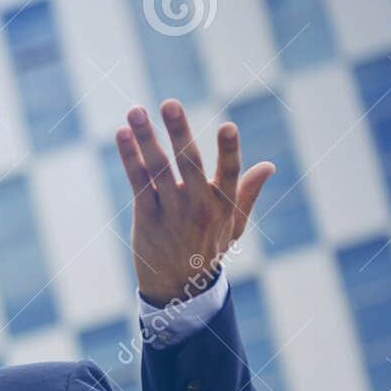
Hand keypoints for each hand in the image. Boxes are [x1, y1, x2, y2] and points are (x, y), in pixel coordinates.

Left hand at [116, 99, 273, 304]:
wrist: (178, 288)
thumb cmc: (209, 249)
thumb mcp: (235, 225)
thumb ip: (247, 194)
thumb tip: (268, 166)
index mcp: (222, 205)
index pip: (230, 173)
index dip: (229, 150)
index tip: (228, 126)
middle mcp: (197, 207)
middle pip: (189, 164)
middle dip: (179, 132)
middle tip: (170, 103)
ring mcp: (169, 212)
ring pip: (157, 169)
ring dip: (146, 138)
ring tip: (135, 111)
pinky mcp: (146, 217)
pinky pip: (137, 182)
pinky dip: (129, 157)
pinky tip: (122, 135)